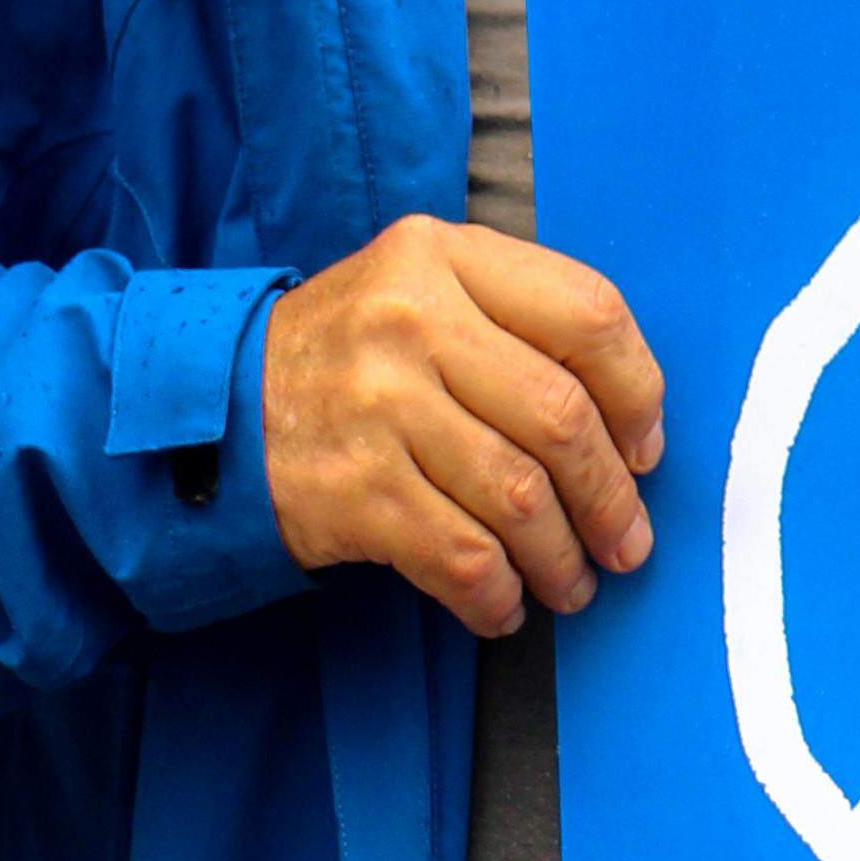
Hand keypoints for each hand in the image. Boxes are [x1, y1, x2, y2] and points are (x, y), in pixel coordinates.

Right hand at [260, 218, 665, 637]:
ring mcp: (377, 406)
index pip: (588, 314)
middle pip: (560, 417)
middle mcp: (411, 321)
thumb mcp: (424, 289)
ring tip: (570, 582)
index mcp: (443, 256)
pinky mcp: (352, 490)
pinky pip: (460, 556)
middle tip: (627, 542)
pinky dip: (497, 593)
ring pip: (519, 497)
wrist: (214, 406)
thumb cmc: (351, 353)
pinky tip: (504, 604)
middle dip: (611, 496)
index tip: (645, 449)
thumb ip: (519, 323)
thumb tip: (632, 430)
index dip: (637, 391)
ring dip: (561, 558)